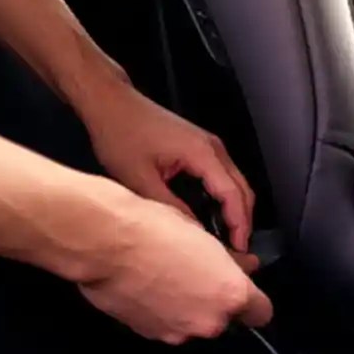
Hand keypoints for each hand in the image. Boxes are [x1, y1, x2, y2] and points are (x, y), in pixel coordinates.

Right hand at [78, 195, 273, 344]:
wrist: (107, 242)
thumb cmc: (156, 230)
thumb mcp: (204, 237)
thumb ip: (232, 262)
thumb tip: (246, 265)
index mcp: (230, 295)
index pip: (261, 313)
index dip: (253, 301)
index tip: (244, 291)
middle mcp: (209, 321)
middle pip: (224, 319)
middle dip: (214, 301)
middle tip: (197, 274)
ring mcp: (178, 332)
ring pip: (193, 322)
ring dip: (187, 307)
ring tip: (167, 277)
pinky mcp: (150, 334)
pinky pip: (166, 324)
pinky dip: (162, 311)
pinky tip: (149, 287)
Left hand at [81, 83, 256, 252]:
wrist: (111, 103)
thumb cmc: (120, 134)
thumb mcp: (139, 178)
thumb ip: (170, 207)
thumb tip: (193, 232)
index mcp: (201, 153)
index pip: (232, 194)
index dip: (238, 224)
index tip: (238, 250)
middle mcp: (212, 147)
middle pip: (242, 188)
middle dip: (243, 220)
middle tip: (235, 250)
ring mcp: (208, 144)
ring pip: (235, 182)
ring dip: (235, 209)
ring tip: (226, 238)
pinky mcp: (199, 145)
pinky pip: (222, 175)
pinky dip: (224, 197)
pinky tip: (212, 215)